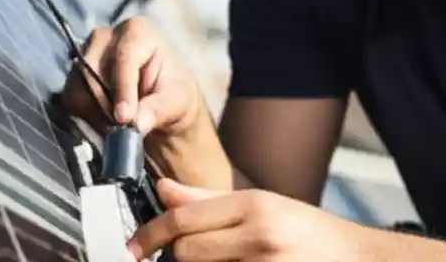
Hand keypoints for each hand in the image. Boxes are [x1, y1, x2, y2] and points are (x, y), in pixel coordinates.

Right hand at [59, 16, 204, 139]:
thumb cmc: (173, 94)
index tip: (124, 118)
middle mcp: (105, 36)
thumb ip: (157, 110)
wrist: (159, 101)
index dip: (122, 88)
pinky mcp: (74, 77)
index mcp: (137, 31)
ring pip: (77, 88)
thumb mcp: (177, 102)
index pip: (124, 56)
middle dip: (106, 104)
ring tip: (120, 127)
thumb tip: (136, 124)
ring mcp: (85, 55)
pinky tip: (108, 123)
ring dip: (96, 114)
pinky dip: (88, 118)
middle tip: (122, 128)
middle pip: (91, 70)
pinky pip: (70, 101)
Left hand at [128, 178, 368, 260]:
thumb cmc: (312, 236)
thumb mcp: (265, 206)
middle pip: (186, 252)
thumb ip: (209, 200)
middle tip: (185, 258)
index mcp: (256, 206)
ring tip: (222, 260)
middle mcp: (260, 237)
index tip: (133, 247)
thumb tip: (163, 190)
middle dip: (176, 259)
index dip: (150, 234)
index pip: (184, 218)